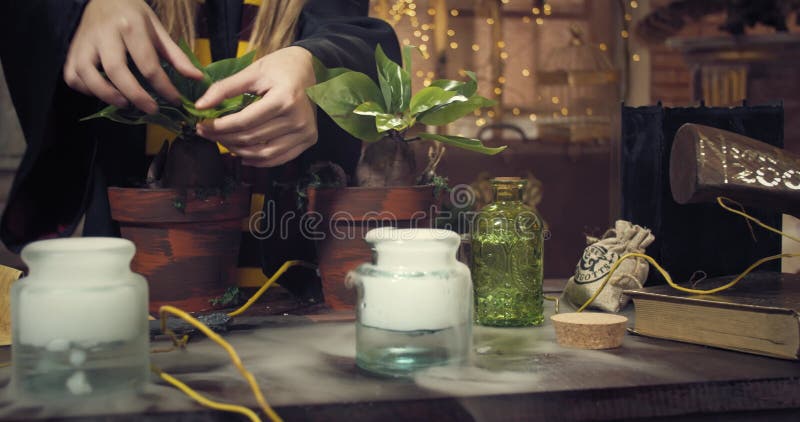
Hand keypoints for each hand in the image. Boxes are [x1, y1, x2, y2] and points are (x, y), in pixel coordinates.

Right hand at [64, 0, 202, 113]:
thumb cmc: (133, 15)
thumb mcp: (158, 30)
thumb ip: (176, 56)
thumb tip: (197, 77)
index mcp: (130, 26)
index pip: (148, 63)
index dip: (164, 86)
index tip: (176, 100)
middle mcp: (105, 33)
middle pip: (116, 70)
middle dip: (135, 95)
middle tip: (151, 109)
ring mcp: (84, 42)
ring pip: (87, 74)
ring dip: (106, 94)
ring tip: (125, 104)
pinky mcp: (73, 50)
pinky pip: (72, 75)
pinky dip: (86, 90)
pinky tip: (103, 93)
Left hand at [194, 46, 317, 167]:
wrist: (313, 69)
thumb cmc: (281, 67)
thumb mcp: (253, 71)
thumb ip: (225, 88)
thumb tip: (200, 106)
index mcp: (284, 98)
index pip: (244, 121)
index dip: (219, 126)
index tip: (202, 125)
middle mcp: (297, 119)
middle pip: (252, 138)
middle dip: (224, 138)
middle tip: (206, 133)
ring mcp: (305, 132)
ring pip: (263, 153)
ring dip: (238, 151)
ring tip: (223, 142)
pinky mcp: (309, 139)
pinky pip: (279, 158)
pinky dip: (258, 160)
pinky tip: (243, 154)